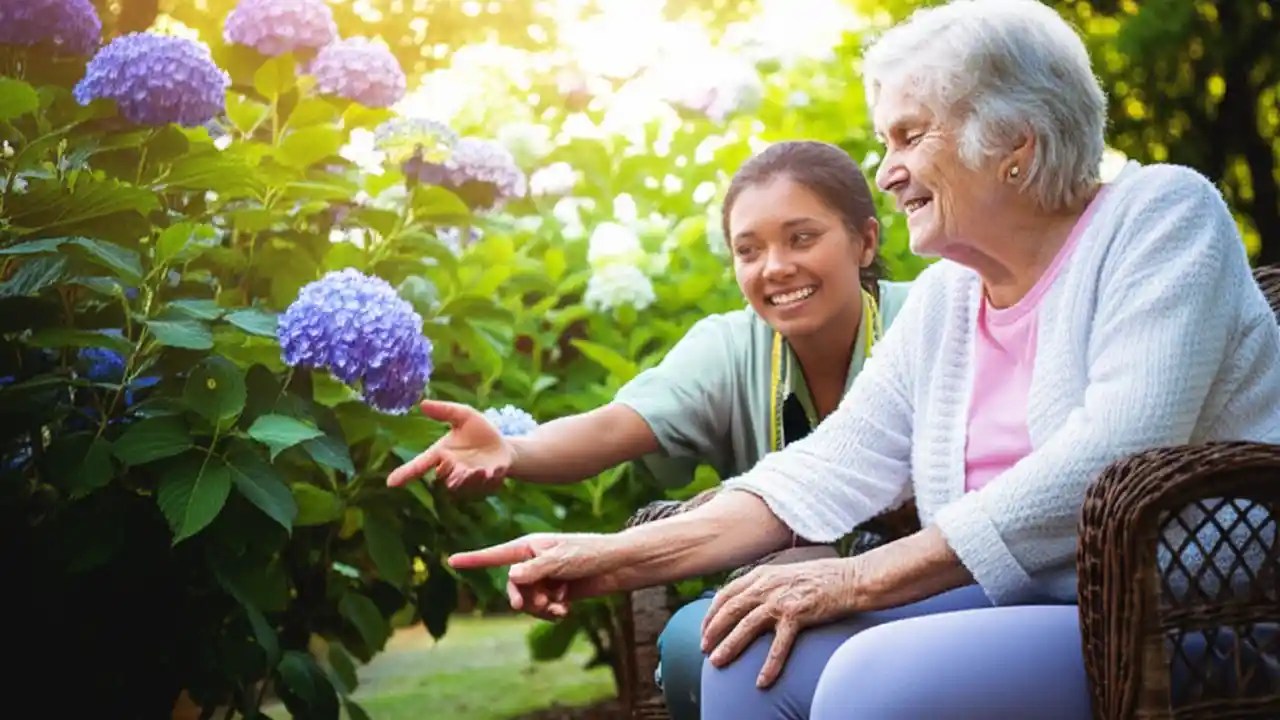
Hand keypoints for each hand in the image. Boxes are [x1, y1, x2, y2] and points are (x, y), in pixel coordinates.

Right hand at [386, 400, 514, 492]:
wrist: (503, 445)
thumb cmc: (479, 431)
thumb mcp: (464, 415)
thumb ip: (445, 411)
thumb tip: (423, 404)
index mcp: (442, 453)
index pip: (420, 464)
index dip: (405, 473)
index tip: (390, 482)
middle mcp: (452, 469)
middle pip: (444, 477)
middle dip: (449, 473)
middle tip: (454, 463)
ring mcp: (469, 479)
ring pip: (462, 485)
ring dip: (469, 479)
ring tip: (479, 470)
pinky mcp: (486, 484)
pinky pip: (483, 486)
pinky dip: (488, 479)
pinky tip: (494, 470)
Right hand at [449, 533, 631, 619]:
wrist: (615, 566)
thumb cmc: (588, 554)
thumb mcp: (560, 560)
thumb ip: (534, 570)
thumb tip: (510, 578)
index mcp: (529, 547)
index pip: (496, 555)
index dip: (474, 559)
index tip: (451, 560)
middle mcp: (533, 562)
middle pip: (512, 586)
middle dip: (525, 598)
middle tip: (542, 604)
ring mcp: (544, 578)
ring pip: (527, 601)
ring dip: (541, 607)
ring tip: (560, 605)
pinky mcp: (555, 592)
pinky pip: (542, 608)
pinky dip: (552, 611)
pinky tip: (566, 609)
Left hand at [700, 559, 856, 687]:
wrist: (851, 579)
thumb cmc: (821, 579)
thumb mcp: (785, 574)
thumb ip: (765, 584)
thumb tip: (747, 601)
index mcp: (761, 574)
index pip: (726, 594)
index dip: (711, 614)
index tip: (704, 630)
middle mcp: (766, 585)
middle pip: (730, 610)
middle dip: (713, 631)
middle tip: (704, 650)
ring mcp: (781, 599)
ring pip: (746, 626)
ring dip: (729, 646)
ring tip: (717, 663)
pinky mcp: (797, 614)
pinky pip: (778, 645)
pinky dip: (769, 665)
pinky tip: (761, 681)